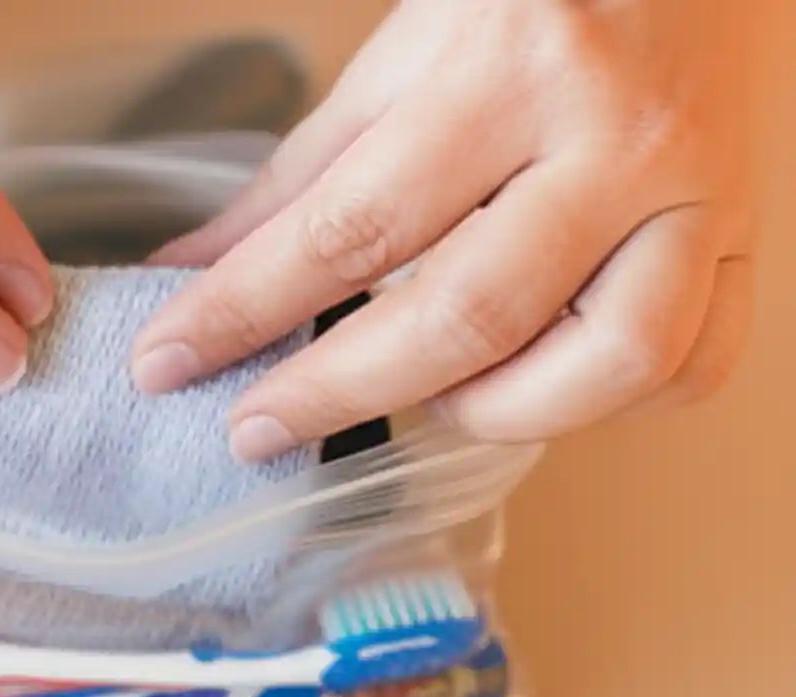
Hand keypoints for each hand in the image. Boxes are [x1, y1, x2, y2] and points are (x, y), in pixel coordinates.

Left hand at [133, 0, 755, 460]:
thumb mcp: (401, 59)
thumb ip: (303, 175)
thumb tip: (199, 266)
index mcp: (510, 66)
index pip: (349, 225)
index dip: (243, 309)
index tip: (169, 361)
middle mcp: (614, 138)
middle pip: (466, 315)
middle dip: (335, 391)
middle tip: (256, 426)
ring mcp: (695, 196)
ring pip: (606, 364)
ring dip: (488, 413)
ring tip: (418, 401)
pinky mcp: (740, 240)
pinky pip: (690, 366)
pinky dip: (600, 407)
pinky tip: (536, 386)